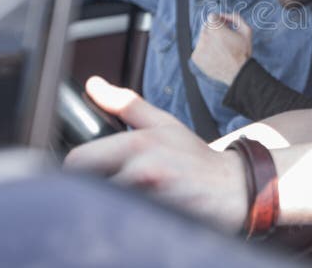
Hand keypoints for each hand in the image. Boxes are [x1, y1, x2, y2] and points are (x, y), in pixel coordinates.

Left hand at [63, 76, 247, 231]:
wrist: (233, 188)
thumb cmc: (195, 158)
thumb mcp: (164, 123)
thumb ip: (125, 105)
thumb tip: (94, 85)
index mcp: (138, 145)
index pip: (78, 161)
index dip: (79, 166)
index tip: (90, 168)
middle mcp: (141, 173)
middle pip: (85, 188)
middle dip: (93, 186)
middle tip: (108, 185)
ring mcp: (149, 202)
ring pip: (102, 207)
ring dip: (108, 205)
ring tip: (125, 200)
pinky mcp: (157, 223)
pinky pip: (123, 225)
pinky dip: (126, 221)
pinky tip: (138, 215)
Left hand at [191, 12, 252, 83]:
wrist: (238, 72)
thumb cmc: (243, 52)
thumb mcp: (246, 31)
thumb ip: (236, 17)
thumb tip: (226, 15)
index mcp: (215, 28)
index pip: (212, 16)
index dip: (220, 20)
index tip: (225, 26)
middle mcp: (204, 36)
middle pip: (207, 27)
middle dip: (215, 30)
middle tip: (224, 40)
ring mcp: (199, 47)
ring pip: (203, 38)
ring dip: (210, 41)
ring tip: (221, 50)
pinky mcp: (196, 57)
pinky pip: (199, 49)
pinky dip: (206, 52)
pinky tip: (216, 56)